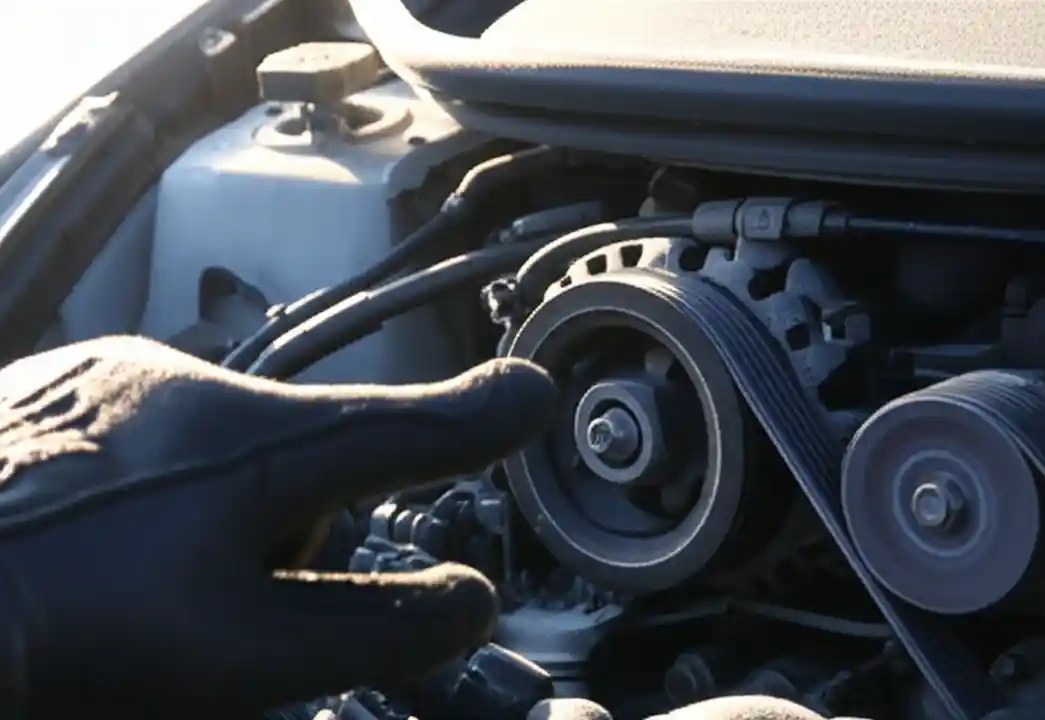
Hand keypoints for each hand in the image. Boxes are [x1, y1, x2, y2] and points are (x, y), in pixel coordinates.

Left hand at [0, 336, 554, 717]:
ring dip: (213, 525)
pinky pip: (141, 451)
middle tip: (221, 618)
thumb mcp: (239, 661)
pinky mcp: (41, 403)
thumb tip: (463, 602)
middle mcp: (176, 390)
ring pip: (215, 460)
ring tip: (127, 599)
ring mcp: (99, 387)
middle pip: (297, 466)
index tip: (533, 394)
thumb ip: (372, 629)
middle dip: (293, 537)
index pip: (399, 429)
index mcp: (242, 445)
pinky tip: (87, 563)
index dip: (482, 416)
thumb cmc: (59, 642)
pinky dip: (146, 506)